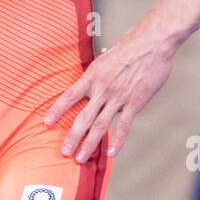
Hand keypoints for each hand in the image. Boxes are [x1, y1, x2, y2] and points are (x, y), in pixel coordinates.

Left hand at [43, 28, 176, 161]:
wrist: (153, 42)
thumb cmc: (133, 42)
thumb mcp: (110, 52)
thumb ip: (104, 60)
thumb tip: (102, 54)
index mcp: (93, 75)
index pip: (69, 96)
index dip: (57, 110)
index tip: (46, 122)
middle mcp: (102, 88)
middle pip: (82, 117)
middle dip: (72, 137)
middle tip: (64, 152)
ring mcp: (118, 97)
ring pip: (100, 126)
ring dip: (89, 144)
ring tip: (81, 158)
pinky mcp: (135, 102)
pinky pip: (124, 125)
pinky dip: (118, 140)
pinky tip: (112, 152)